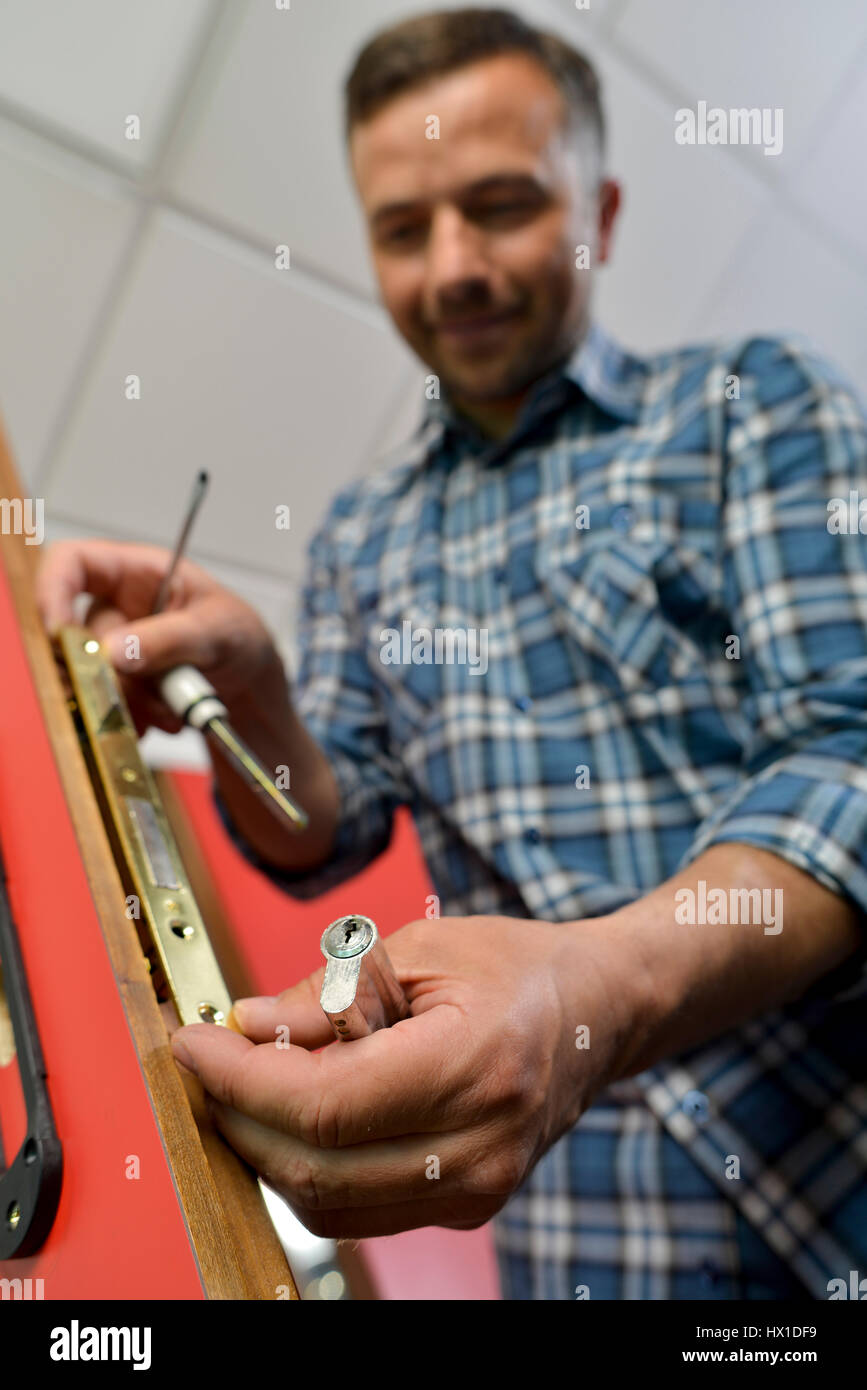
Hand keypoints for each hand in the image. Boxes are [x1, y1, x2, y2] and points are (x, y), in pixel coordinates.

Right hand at [35, 538, 287, 734]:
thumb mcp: (217, 630)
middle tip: (141, 695)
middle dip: (107, 673)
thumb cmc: (239, 634)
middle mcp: (117, 607)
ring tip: (174, 709)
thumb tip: (113, 653)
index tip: (58, 634)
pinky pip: (107, 705)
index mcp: (136, 572)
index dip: (52, 591)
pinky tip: (168, 720)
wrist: (251, 678)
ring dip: (130, 703)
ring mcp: (115, 648)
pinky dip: (134, 720)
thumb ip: (170, 638)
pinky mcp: (120, 683)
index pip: (71, 562)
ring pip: (94, 679)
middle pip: (77, 636)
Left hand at [169, 913, 646, 1237]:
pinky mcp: (465, 1208)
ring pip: (327, 1204)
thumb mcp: (419, 949)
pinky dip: (306, 1169)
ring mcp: (477, 1189)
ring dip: (264, 1148)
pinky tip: (293, 1115)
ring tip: (244, 1085)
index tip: (194, 1044)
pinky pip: (356, 1210)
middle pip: (317, 1167)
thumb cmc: (516, 969)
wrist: (596, 1014)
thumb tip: (245, 1026)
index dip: (242, 1080)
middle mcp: (481, 1145)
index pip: (328, 1105)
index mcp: (477, 1065)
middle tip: (206, 1062)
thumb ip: (327, 995)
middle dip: (239, 1115)